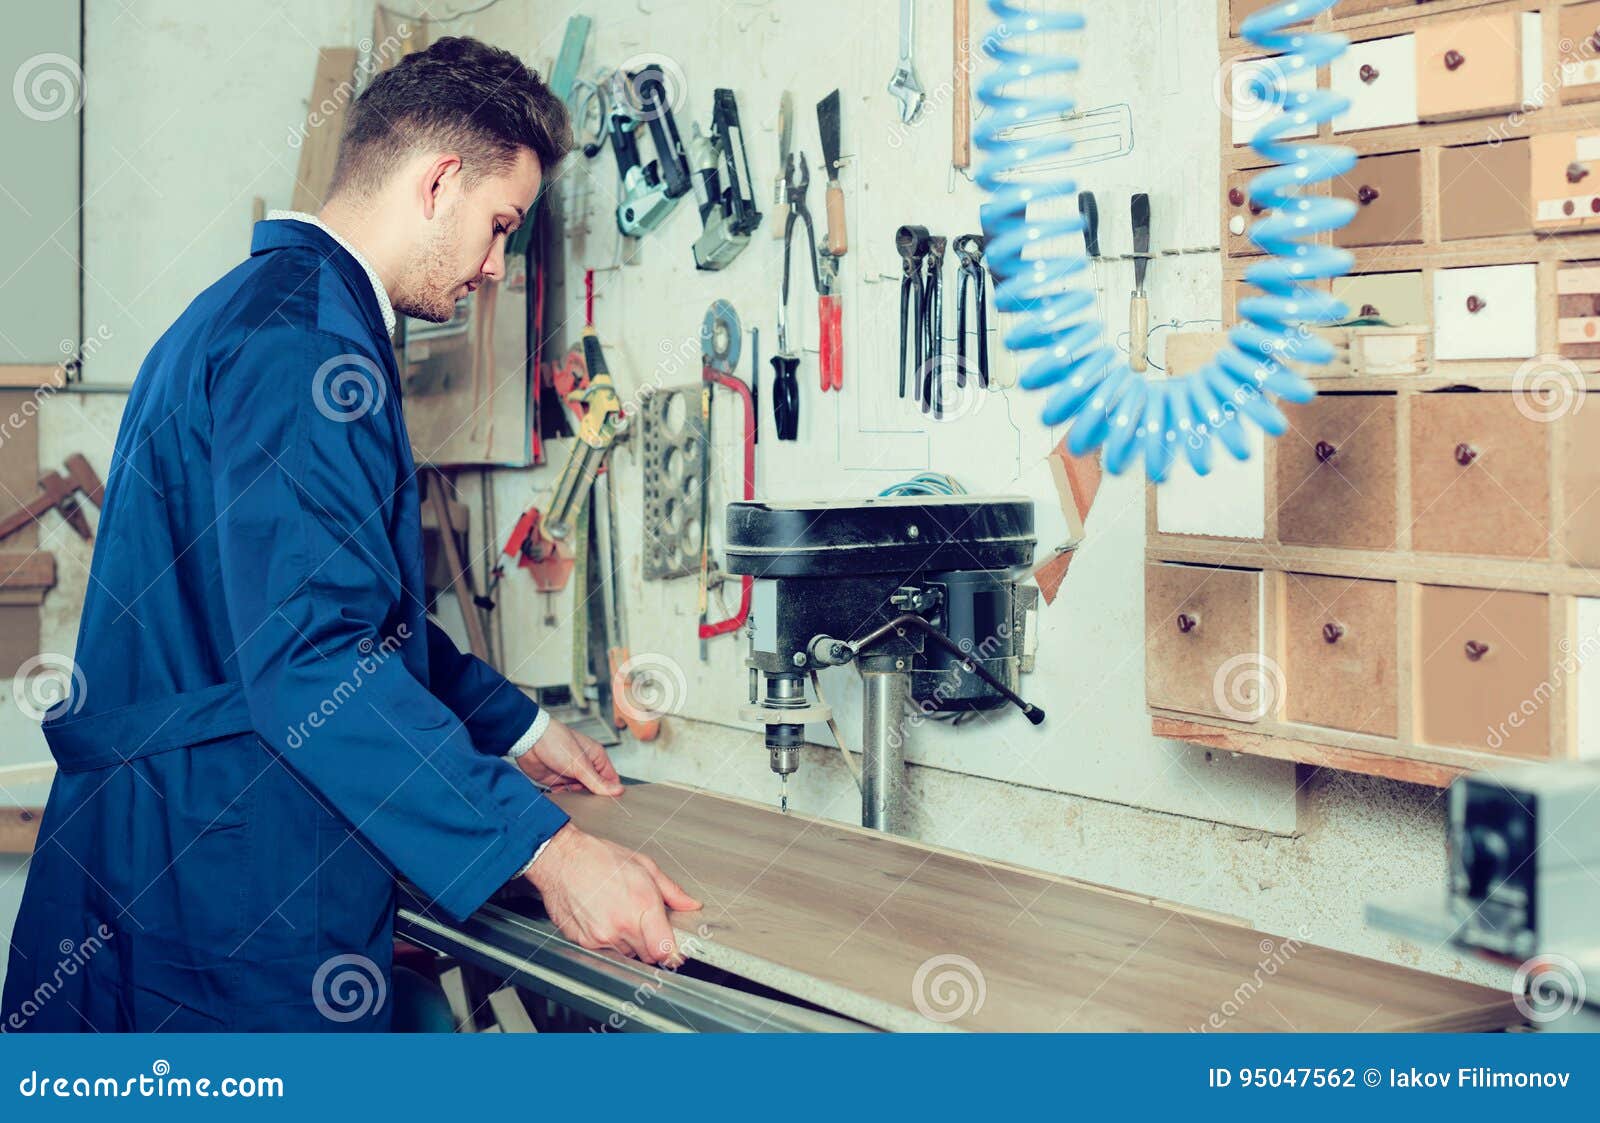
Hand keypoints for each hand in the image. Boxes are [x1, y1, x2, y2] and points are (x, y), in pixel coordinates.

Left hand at [516, 718, 622, 795]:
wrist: (528, 742)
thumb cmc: (555, 742)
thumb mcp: (580, 765)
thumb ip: (598, 782)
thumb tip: (619, 791)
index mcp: (596, 758)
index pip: (611, 779)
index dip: (610, 792)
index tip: (608, 805)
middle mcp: (585, 767)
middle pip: (596, 789)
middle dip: (593, 798)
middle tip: (590, 808)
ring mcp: (572, 775)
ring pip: (581, 794)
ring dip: (578, 799)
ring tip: (575, 802)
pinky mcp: (558, 781)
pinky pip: (566, 795)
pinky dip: (565, 799)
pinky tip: (563, 799)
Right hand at [526, 824, 700, 965]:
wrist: (562, 859)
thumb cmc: (599, 858)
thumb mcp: (644, 866)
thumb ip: (672, 891)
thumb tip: (690, 904)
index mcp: (641, 905)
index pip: (664, 950)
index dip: (671, 953)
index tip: (674, 951)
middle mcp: (621, 925)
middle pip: (647, 956)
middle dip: (650, 944)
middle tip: (643, 923)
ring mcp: (600, 936)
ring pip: (626, 954)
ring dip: (628, 942)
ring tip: (619, 914)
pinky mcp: (584, 941)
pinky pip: (604, 950)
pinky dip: (607, 940)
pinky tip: (603, 917)